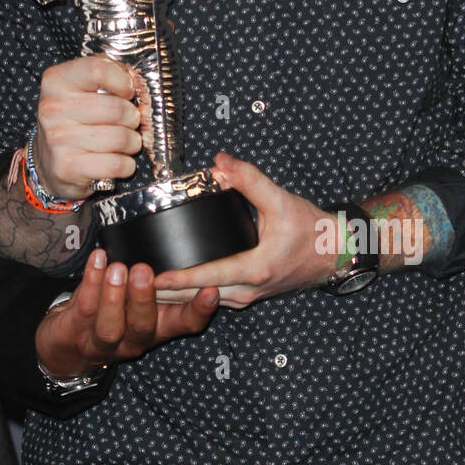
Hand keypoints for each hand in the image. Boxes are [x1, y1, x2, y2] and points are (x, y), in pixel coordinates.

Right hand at [33, 56, 141, 200]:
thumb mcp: (81, 88)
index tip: (127, 91)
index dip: (123, 81)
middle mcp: (53, 108)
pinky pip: (116, 164)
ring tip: (123, 142)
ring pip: (121, 138)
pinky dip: (126, 165)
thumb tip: (135, 80)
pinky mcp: (68, 167)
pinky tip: (117, 159)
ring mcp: (58, 139)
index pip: (98, 69)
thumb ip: (108, 74)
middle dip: (132, 117)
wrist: (49, 162)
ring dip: (131, 142)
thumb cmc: (73, 121)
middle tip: (128, 121)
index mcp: (57, 81)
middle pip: (116, 108)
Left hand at [35, 249, 219, 378]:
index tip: (210, 290)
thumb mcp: (141, 302)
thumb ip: (159, 283)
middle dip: (144, 299)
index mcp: (157, 329)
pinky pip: (84, 308)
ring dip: (114, 296)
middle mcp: (134, 340)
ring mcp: (103, 342)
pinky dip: (90, 281)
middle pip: (143, 327)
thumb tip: (179, 245)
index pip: (184, 325)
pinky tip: (96, 259)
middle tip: (143, 270)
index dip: (198, 311)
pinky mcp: (75, 333)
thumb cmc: (112, 313)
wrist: (67, 346)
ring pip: (111, 326)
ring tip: (117, 269)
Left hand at [154, 152, 337, 309]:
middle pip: (197, 297)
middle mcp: (248, 290)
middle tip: (130, 283)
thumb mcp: (281, 200)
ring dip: (171, 297)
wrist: (334, 253)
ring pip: (201, 302)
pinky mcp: (246, 295)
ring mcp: (247, 296)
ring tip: (138, 286)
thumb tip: (220, 162)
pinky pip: (210, 299)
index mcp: (256, 269)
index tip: (152, 279)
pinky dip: (186, 294)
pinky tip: (165, 287)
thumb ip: (250, 180)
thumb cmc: (311, 229)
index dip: (179, 279)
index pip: (209, 278)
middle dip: (162, 293)